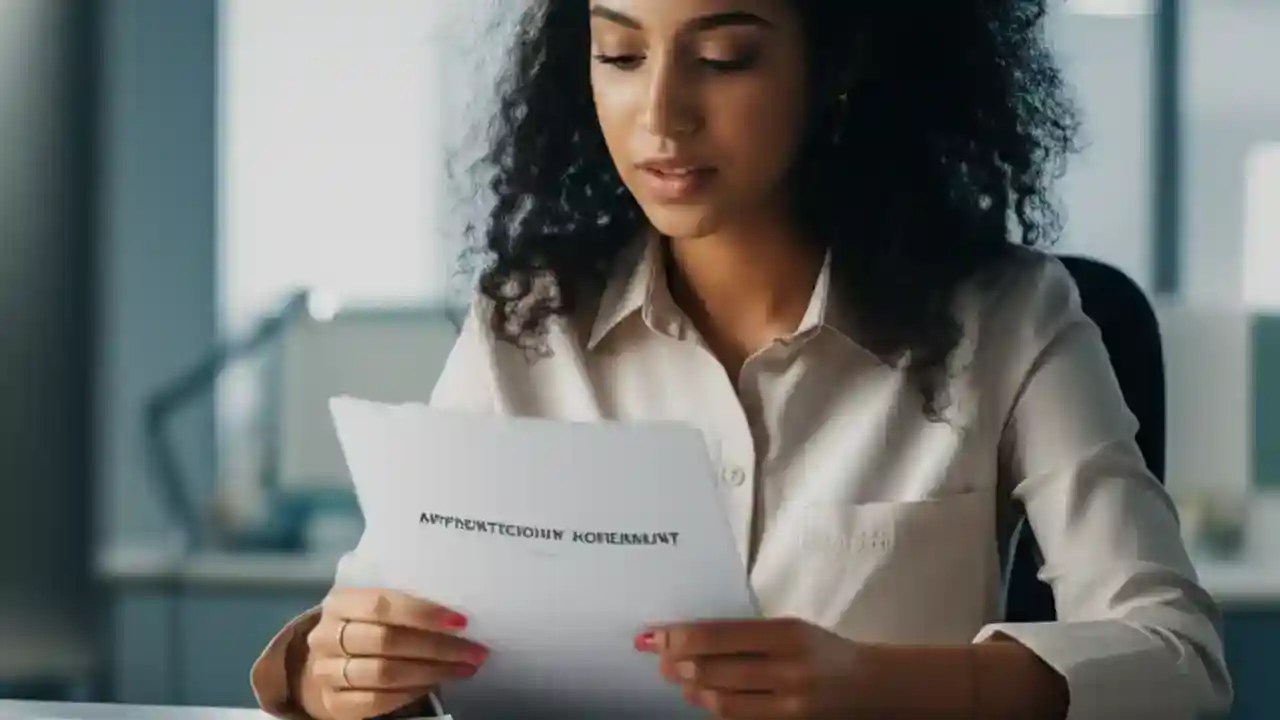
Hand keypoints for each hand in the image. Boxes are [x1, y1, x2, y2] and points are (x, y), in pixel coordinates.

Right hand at [298, 587, 488, 719]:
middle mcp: (327, 636)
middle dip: (438, 647)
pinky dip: (409, 694)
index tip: (461, 622)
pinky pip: (376, 701)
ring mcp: (326, 672)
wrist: (324, 665)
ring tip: (463, 669)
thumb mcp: (372, 609)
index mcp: (340, 602)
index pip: (382, 605)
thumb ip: (402, 607)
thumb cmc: (362, 628)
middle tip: (474, 651)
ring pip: (384, 673)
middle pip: (387, 641)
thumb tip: (456, 617)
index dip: (423, 613)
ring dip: (432, 672)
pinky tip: (433, 686)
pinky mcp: (333, 703)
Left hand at [636, 617, 865, 719]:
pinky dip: (715, 708)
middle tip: (660, 660)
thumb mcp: (791, 628)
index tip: (654, 636)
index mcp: (787, 633)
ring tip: (679, 680)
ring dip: (693, 690)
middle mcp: (789, 668)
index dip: (681, 637)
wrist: (871, 686)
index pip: (721, 634)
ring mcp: (789, 703)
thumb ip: (747, 633)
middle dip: (679, 665)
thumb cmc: (822, 649)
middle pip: (717, 669)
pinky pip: (740, 719)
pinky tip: (703, 697)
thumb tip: (692, 639)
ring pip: (724, 701)